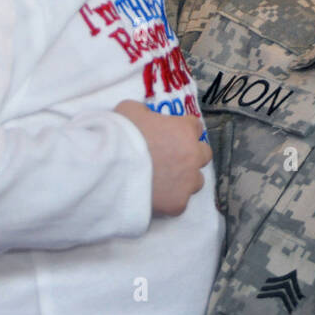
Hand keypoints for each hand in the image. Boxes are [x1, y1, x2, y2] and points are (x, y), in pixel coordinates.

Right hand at [113, 100, 210, 216]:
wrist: (110, 169)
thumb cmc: (120, 135)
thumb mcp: (130, 110)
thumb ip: (144, 112)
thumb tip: (145, 116)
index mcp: (184, 130)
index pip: (195, 126)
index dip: (182, 130)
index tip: (171, 135)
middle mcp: (193, 155)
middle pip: (204, 154)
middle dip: (191, 155)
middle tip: (172, 158)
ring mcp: (187, 181)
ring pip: (197, 181)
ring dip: (185, 179)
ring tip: (164, 181)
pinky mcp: (178, 204)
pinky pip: (180, 202)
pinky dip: (170, 200)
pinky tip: (156, 197)